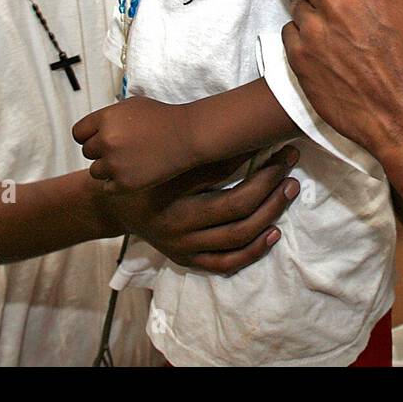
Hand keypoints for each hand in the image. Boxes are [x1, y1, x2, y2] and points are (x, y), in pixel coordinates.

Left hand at [74, 96, 198, 191]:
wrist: (188, 136)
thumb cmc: (163, 118)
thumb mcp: (132, 105)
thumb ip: (109, 116)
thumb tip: (93, 128)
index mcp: (105, 119)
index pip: (78, 133)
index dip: (89, 136)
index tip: (101, 139)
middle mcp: (106, 140)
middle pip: (87, 152)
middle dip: (102, 151)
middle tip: (124, 149)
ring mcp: (114, 163)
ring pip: (95, 171)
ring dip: (108, 168)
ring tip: (130, 161)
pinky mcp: (124, 183)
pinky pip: (107, 187)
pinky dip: (117, 183)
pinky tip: (132, 173)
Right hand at [104, 146, 300, 274]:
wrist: (113, 205)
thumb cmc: (141, 171)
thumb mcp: (164, 158)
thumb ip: (201, 152)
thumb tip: (248, 137)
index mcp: (171, 196)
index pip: (228, 186)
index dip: (260, 169)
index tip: (280, 150)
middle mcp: (177, 227)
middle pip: (237, 213)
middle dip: (271, 189)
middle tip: (289, 165)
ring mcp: (182, 248)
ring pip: (237, 239)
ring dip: (269, 216)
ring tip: (288, 192)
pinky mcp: (185, 260)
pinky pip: (225, 263)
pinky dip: (252, 250)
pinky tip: (272, 232)